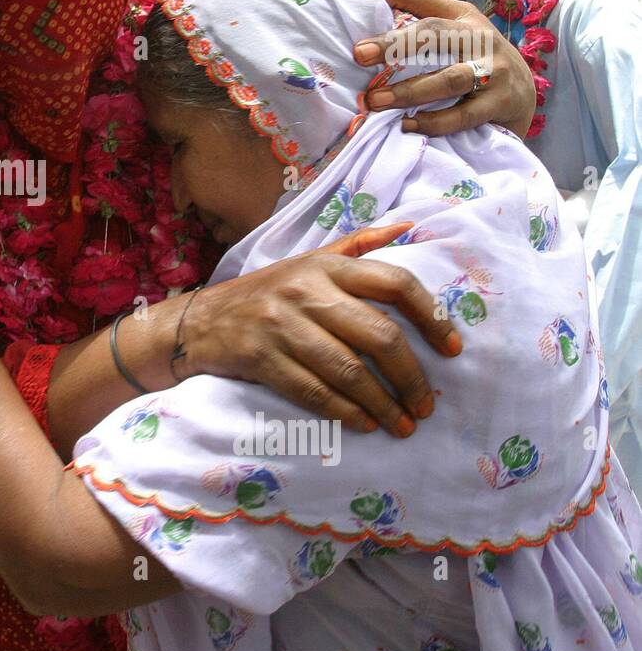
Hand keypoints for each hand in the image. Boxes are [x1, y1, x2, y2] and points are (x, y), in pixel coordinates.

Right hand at [188, 223, 459, 436]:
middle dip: (411, 377)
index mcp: (326, 265)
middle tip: (427, 404)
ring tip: (404, 424)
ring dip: (383, 404)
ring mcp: (282, 325)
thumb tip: (409, 227)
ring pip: (349, 370)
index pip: (394, 282)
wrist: (199, 322)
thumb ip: (358, 245)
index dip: (431, 317)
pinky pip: (314, 391)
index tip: (452, 349)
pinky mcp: (262, 358)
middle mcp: (306, 291)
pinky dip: (346, 412)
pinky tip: (365, 423)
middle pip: (379, 335)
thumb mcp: (308, 260)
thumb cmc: (266, 292)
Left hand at [343, 0, 534, 137]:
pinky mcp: (502, 101)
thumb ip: (421, 38)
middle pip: (433, 34)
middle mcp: (479, 37)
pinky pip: (463, 114)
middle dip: (393, 44)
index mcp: (461, 16)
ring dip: (409, 90)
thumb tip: (361, 49)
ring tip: (375, 100)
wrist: (524, 96)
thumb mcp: (455, 41)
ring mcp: (494, 69)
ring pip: (449, 78)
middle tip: (359, 54)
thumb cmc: (473, 65)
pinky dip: (434, 121)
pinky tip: (407, 125)